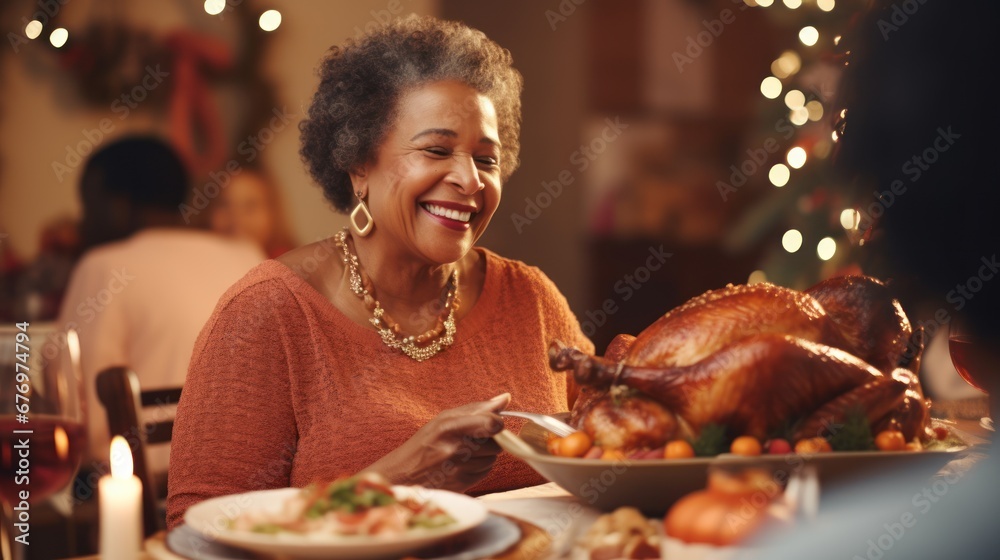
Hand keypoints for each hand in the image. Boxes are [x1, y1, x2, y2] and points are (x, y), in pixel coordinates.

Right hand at [363, 393, 510, 491]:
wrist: (402, 475)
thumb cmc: (424, 443)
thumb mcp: (444, 419)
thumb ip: (476, 409)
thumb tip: (505, 398)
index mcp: (449, 426)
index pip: (491, 423)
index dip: (498, 423)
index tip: (493, 424)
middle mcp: (455, 448)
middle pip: (496, 442)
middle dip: (490, 440)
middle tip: (472, 440)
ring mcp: (459, 468)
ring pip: (493, 458)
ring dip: (484, 455)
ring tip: (463, 453)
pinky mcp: (463, 484)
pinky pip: (486, 472)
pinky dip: (479, 468)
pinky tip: (462, 465)